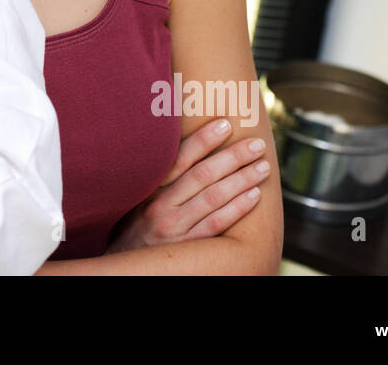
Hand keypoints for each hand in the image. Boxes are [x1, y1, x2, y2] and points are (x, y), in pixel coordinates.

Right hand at [104, 119, 272, 253]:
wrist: (125, 263)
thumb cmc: (135, 223)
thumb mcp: (138, 196)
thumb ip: (159, 175)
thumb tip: (182, 143)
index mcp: (149, 187)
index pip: (180, 157)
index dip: (204, 139)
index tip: (225, 124)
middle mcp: (161, 205)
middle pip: (203, 175)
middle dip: (233, 157)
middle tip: (256, 144)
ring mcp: (174, 227)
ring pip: (214, 198)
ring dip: (242, 179)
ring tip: (263, 166)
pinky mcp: (187, 246)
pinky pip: (217, 224)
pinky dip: (237, 208)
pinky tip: (254, 195)